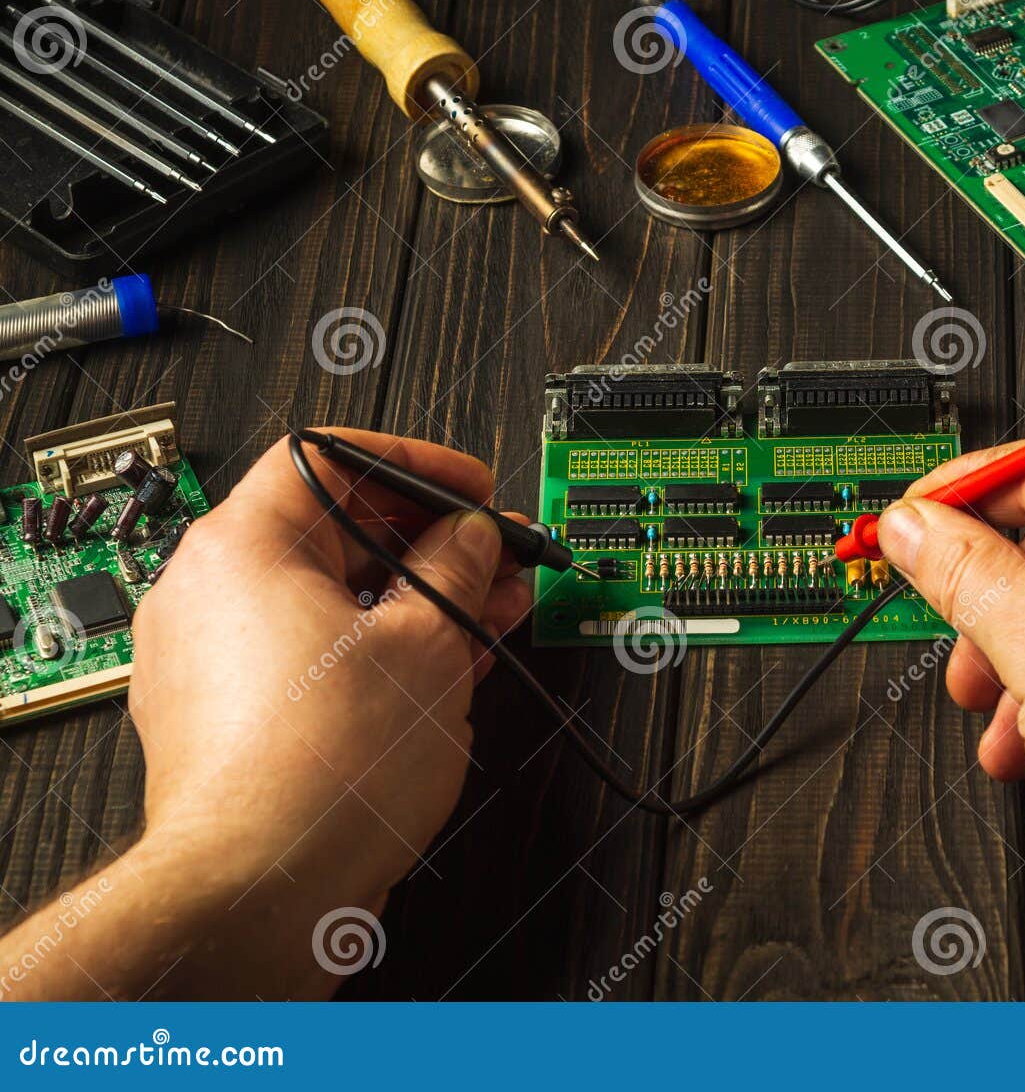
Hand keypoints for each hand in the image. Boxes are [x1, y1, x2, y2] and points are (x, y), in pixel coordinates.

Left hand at [123, 430, 529, 994]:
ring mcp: (207, 660)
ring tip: (488, 619)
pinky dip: (372, 649)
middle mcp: (206, 594)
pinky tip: (439, 671)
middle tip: (497, 561)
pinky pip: (306, 653)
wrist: (262, 889)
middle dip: (430, 544)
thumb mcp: (428, 642)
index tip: (471, 489)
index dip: (416, 466)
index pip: (329, 458)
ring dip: (413, 601)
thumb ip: (456, 567)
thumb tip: (470, 539)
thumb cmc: (321, 774)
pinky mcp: (223, 718)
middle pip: (332, 531)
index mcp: (240, 547)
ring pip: (326, 599)